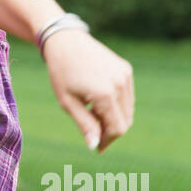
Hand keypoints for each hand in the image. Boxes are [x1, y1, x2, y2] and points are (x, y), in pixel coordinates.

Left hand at [42, 31, 134, 151]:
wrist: (65, 41)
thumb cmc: (61, 73)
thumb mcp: (68, 102)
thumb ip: (85, 125)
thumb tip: (95, 146)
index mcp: (105, 95)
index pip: (117, 129)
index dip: (108, 141)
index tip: (98, 148)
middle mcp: (120, 84)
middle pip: (125, 121)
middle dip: (111, 131)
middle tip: (94, 131)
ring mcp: (125, 76)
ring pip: (128, 109)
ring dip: (114, 117)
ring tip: (92, 113)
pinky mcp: (126, 69)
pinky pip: (127, 95)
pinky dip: (117, 104)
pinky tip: (98, 99)